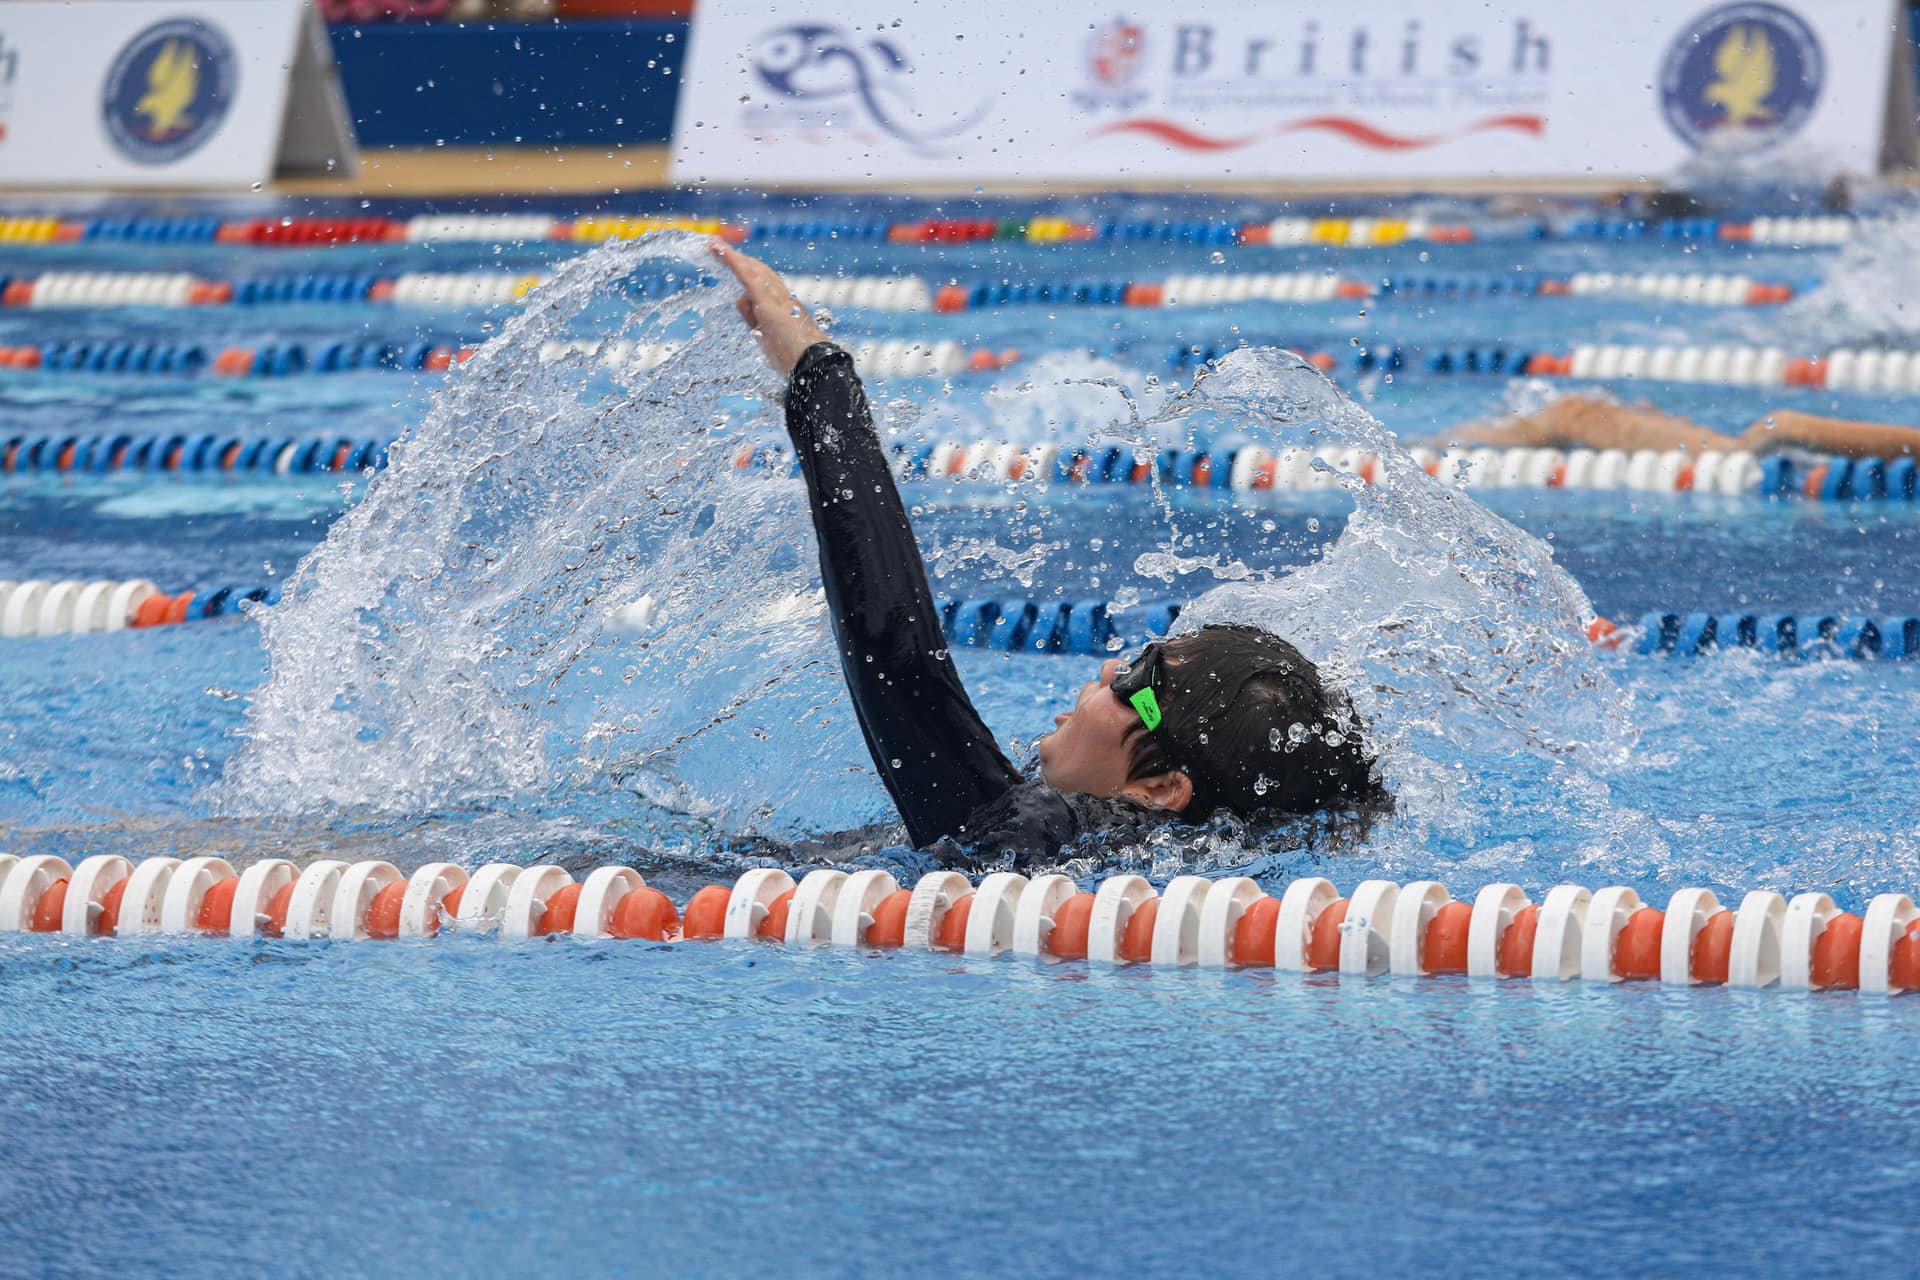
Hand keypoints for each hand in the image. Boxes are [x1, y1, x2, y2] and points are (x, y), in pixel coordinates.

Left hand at [710, 239, 828, 377]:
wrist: (813, 367)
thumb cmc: (796, 361)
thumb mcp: (770, 341)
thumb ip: (757, 322)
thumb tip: (745, 305)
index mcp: (787, 308)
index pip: (767, 283)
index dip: (751, 271)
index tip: (738, 262)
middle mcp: (785, 298)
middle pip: (760, 272)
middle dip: (740, 260)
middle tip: (719, 248)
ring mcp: (778, 299)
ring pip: (753, 271)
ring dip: (732, 257)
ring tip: (714, 246)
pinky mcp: (768, 303)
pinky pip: (747, 277)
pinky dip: (732, 261)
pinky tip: (719, 250)